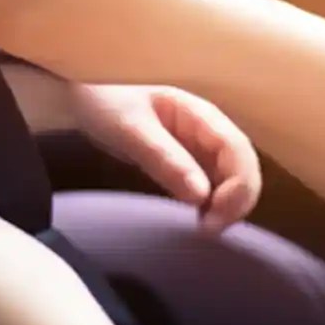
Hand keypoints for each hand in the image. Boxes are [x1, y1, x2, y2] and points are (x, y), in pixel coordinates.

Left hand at [68, 84, 260, 233]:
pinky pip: (210, 184)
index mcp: (200, 114)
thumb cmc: (104, 99)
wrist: (81, 94)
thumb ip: (164, 158)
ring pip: (230, 178)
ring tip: (204, 229)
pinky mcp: (185, 161)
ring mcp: (197, 146)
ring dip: (226, 205)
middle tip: (209, 230)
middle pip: (242, 167)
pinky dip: (210, 204)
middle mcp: (207, 130)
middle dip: (237, 201)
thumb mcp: (130, 128)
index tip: (215, 214)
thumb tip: (201, 196)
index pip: (238, 149)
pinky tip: (196, 219)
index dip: (239, 184)